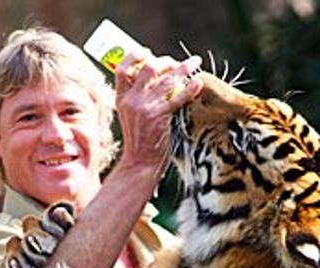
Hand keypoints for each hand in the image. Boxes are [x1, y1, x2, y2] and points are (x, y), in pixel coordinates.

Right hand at [114, 51, 202, 171]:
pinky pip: (178, 97)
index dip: (134, 56)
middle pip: (148, 69)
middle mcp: (131, 101)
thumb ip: (138, 96)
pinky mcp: (159, 116)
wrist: (140, 162)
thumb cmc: (139, 138)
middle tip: (176, 62)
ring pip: (166, 79)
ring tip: (195, 62)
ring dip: (183, 68)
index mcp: (121, 99)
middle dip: (165, 61)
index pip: (122, 69)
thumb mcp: (130, 115)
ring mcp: (144, 108)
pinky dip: (190, 87)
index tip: (146, 52)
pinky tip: (198, 82)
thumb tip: (156, 76)